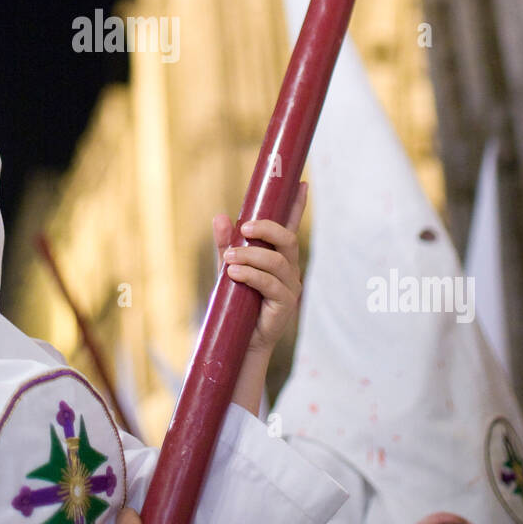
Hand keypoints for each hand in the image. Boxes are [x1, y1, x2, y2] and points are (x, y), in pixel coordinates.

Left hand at [213, 180, 307, 356]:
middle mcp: (288, 268)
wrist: (239, 340)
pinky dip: (251, 275)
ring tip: (229, 258)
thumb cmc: (236, 302)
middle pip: (287, 239)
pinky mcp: (284, 304)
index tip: (301, 183)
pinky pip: (270, 284)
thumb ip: (225, 244)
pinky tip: (234, 272)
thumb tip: (221, 216)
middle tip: (245, 227)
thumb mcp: (227, 268)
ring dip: (250, 255)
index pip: (290, 226)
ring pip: (276, 261)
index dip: (297, 205)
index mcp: (278, 256)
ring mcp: (289, 286)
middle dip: (268, 228)